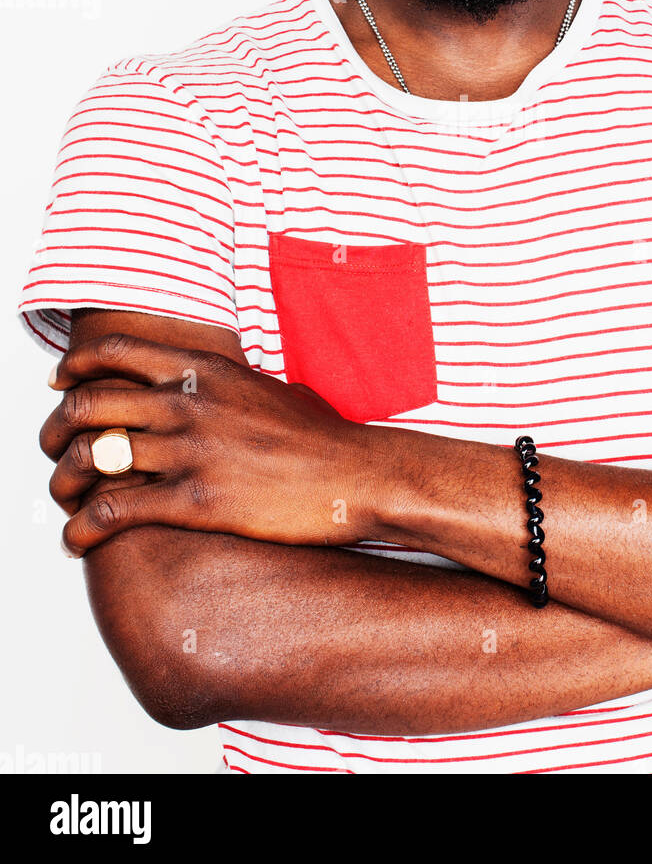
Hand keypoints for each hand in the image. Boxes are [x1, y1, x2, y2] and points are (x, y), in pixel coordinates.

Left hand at [39, 333, 388, 555]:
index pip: (114, 352)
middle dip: (55, 429)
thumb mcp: (266, 386)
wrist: (357, 474)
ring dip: (62, 482)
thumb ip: (223, 381)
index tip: (61, 384)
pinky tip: (79, 541)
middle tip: (54, 449)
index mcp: (205, 369)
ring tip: (66, 500)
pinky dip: (82, 529)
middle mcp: (189, 402)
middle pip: (87, 403)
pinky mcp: (196, 500)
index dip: (74, 368)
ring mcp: (191, 450)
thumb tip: (205, 382)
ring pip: (90, 457)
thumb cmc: (321, 435)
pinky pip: (114, 512)